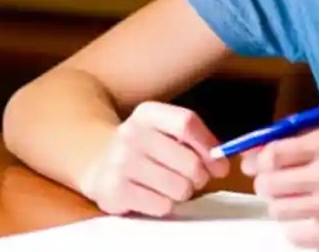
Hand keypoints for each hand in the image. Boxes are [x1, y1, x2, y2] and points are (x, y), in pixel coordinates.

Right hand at [79, 101, 229, 217]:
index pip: (187, 123)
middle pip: (189, 161)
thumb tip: (221, 163)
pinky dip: (165, 204)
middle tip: (194, 179)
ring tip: (170, 185)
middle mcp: (131, 134)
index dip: (210, 146)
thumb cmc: (144, 147)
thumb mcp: (164, 130)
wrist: (97, 160)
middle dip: (200, 176)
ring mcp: (121, 162)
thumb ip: (195, 139)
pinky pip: (162, 205)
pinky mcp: (115, 190)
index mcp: (147, 113)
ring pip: (179, 188)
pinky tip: (153, 194)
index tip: (220, 164)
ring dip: (182, 192)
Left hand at [242, 117, 318, 248]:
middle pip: (269, 184)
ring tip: (300, 202)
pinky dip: (297, 228)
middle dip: (269, 184)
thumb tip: (266, 145)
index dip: (259, 160)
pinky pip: (294, 234)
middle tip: (278, 186)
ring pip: (278, 210)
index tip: (257, 165)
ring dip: (283, 206)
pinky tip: (312, 219)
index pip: (272, 154)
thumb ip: (313, 131)